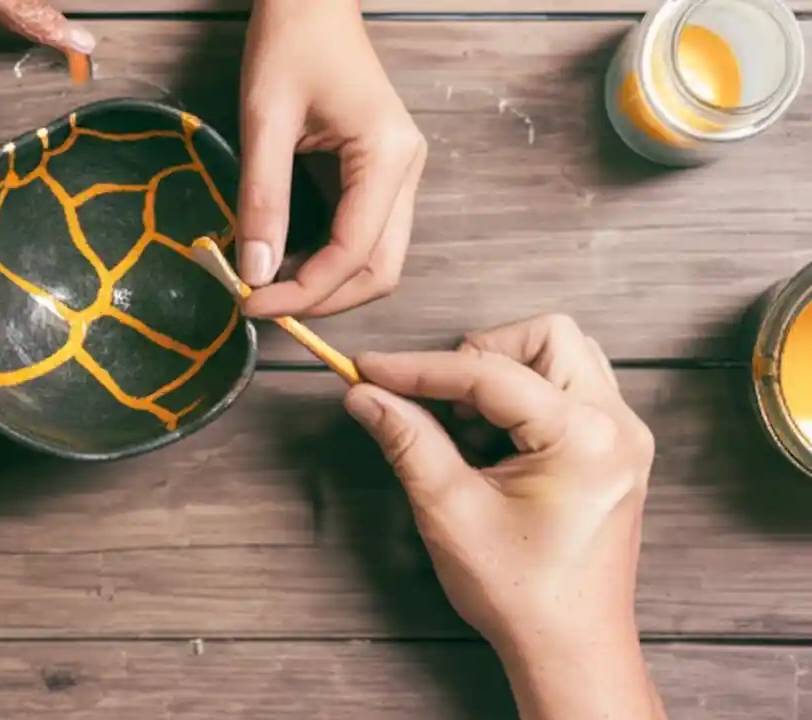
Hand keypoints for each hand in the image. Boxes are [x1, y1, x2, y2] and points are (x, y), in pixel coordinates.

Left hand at [237, 0, 425, 317]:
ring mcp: (400, 176)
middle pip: (380, 271)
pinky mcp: (382, 176)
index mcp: (388, 156)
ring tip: (268, 286)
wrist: (311, 1)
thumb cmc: (290, 44)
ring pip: (377, 261)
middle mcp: (407, 172)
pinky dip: (328, 262)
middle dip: (323, 300)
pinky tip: (285, 260)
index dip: (304, 291)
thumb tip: (254, 271)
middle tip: (262, 304)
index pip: (355, 252)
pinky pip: (364, 238)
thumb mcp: (265, 121)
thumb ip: (261, 198)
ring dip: (326, 286)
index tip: (251, 302)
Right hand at [344, 315, 663, 719]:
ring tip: (468, 427)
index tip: (369, 369)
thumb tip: (366, 395)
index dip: (420, 367)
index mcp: (584, 439)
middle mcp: (617, 425)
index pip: (489, 372)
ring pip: (562, 354)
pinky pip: (571, 386)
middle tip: (436, 400)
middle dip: (478, 357)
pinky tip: (494, 440)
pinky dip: (525, 395)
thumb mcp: (450, 512)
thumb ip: (407, 440)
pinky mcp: (615, 448)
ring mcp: (623, 435)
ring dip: (504, 372)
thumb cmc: (522, 594)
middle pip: (545, 337)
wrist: (571, 648)